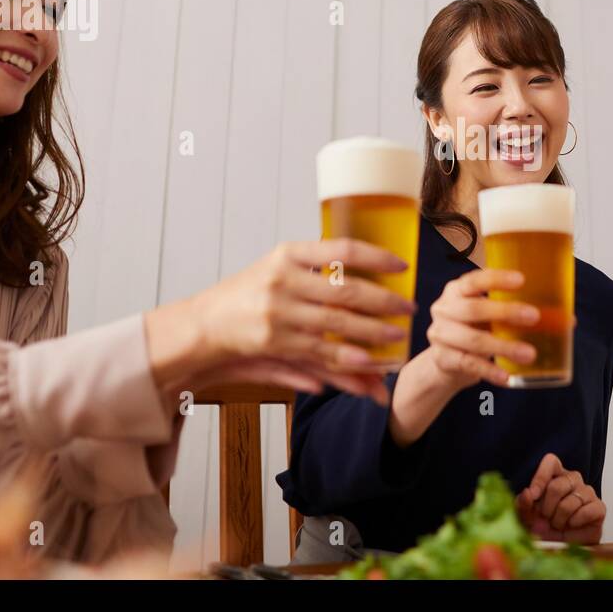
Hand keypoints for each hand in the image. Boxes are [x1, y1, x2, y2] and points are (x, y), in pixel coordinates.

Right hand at [145, 239, 414, 397]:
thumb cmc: (249, 293)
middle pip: (346, 290)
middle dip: (384, 302)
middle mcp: (283, 279)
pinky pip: (319, 352)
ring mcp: (277, 312)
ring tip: (398, 337)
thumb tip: (368, 271)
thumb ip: (321, 270)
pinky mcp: (273, 342)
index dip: (377, 256)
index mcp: (289, 254)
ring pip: (337, 325)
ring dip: (373, 334)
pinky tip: (368, 362)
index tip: (402, 265)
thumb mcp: (280, 268)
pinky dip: (346, 359)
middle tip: (409, 308)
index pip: (342, 249)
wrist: (203, 324)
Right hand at [386, 268, 537, 446]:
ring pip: (473, 339)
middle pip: (474, 308)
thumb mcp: (492, 316)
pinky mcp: (443, 359)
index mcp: (457, 290)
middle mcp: (444, 308)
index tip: (521, 280)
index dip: (497, 278)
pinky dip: (490, 370)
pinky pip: (469, 364)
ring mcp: (440, 334)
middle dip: (506, 312)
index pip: (474, 279)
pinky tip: (507, 377)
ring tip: (529, 354)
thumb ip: (520, 313)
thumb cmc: (476, 329)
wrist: (445, 362)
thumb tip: (569, 320)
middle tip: (534, 317)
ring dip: (503, 346)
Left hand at [516, 453, 604, 543]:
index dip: (540, 477)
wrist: (562, 546)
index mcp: (555, 475)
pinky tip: (572, 526)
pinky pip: (585, 512)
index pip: (551, 461)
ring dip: (559, 519)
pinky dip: (574, 523)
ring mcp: (587, 492)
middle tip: (546, 518)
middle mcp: (573, 480)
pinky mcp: (599, 507)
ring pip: (570, 502)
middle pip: (557, 485)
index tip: (533, 495)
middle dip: (547, 507)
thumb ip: (523, 504)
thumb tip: (527, 493)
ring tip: (558, 525)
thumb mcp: (527, 516)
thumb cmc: (544, 527)